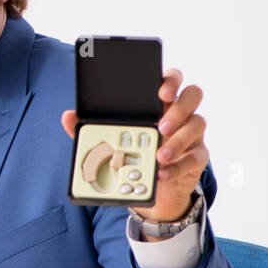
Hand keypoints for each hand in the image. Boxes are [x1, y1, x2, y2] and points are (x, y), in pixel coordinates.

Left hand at [61, 68, 206, 222]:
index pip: (171, 78)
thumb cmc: (132, 155)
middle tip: (161, 125)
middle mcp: (180, 113)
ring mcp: (192, 134)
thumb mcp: (109, 141)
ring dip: (178, 140)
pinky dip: (179, 165)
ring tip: (158, 156)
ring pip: (198, 124)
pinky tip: (163, 172)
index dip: (170, 80)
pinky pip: (197, 156)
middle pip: (192, 95)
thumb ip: (91, 128)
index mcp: (159, 103)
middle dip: (179, 107)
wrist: (152, 189)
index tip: (160, 92)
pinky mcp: (198, 156)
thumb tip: (68, 116)